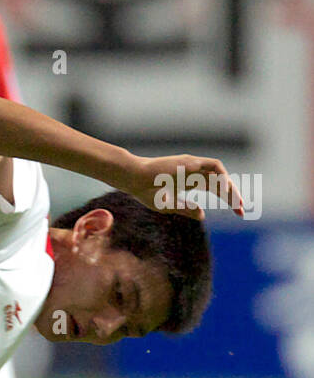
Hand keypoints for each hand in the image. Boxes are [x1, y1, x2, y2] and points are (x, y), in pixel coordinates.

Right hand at [127, 155, 244, 220]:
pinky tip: (226, 190)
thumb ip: (186, 209)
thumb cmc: (146, 191)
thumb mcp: (169, 205)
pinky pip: (214, 166)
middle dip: (233, 196)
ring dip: (231, 187)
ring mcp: (193, 165)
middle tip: (243, 211)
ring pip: (220, 174)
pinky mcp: (191, 162)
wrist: (133, 178)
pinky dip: (223, 176)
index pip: (215, 188)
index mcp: (189, 181)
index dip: (228, 199)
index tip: (239, 212)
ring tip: (237, 203)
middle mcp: (194, 172)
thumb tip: (203, 215)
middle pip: (220, 182)